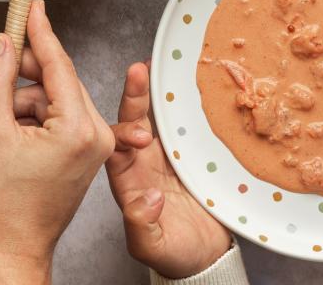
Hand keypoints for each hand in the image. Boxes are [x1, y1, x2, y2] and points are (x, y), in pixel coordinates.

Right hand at [0, 0, 114, 284]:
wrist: (13, 249)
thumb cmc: (5, 205)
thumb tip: (3, 45)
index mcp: (80, 128)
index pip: (59, 65)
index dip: (40, 32)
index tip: (32, 7)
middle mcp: (95, 134)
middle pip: (53, 81)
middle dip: (15, 76)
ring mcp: (91, 144)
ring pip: (47, 100)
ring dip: (10, 104)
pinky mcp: (82, 152)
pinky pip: (51, 119)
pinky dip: (21, 120)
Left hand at [106, 62, 231, 278]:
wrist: (206, 258)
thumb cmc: (173, 254)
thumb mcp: (152, 245)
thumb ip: (142, 226)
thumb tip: (147, 201)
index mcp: (128, 178)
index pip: (116, 143)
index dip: (124, 128)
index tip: (138, 129)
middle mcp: (144, 161)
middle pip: (136, 120)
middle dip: (136, 95)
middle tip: (139, 70)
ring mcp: (168, 156)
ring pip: (161, 117)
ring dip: (160, 93)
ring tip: (160, 64)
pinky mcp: (192, 155)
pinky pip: (187, 125)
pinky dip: (188, 105)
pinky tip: (192, 85)